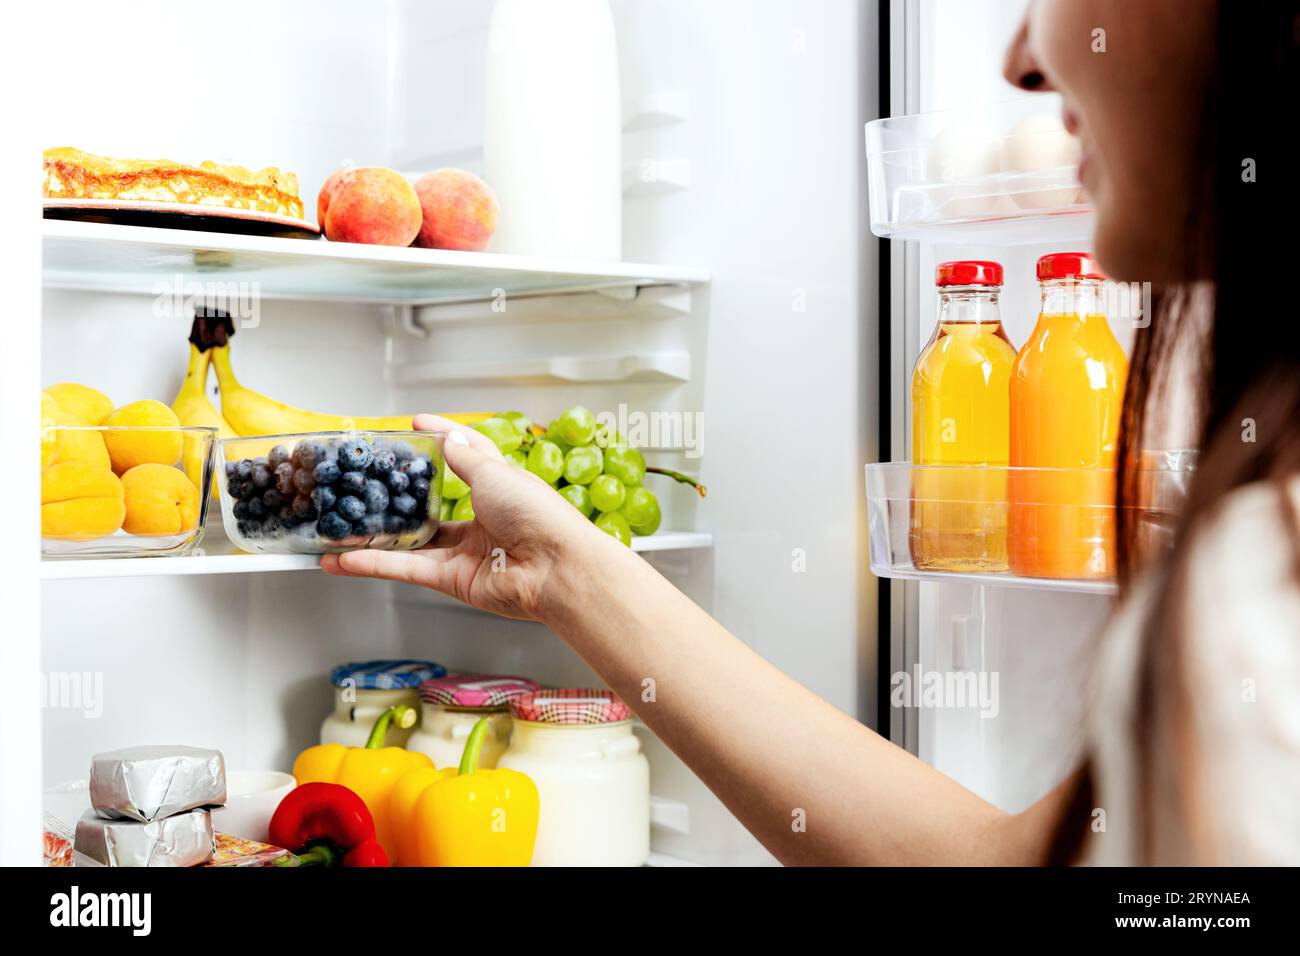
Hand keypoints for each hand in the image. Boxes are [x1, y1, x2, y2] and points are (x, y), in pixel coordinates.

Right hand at [320, 414, 614, 620]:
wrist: (556, 569)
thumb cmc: (539, 516)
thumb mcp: (496, 473)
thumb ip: (468, 458)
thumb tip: (450, 437)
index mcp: (501, 489)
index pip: (467, 458)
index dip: (443, 442)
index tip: (415, 427)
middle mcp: (484, 521)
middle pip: (433, 507)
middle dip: (399, 500)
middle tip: (365, 487)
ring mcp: (468, 553)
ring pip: (412, 544)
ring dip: (374, 540)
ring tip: (338, 532)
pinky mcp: (455, 580)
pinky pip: (408, 569)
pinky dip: (374, 564)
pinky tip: (344, 560)